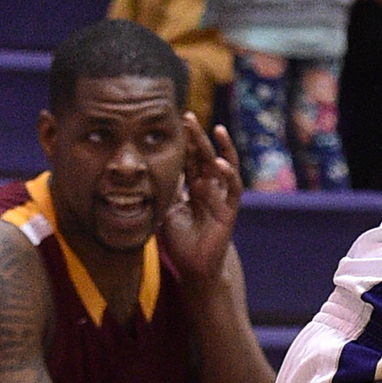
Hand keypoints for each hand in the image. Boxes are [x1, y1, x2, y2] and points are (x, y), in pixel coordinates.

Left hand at [160, 115, 241, 281]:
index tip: (176, 121)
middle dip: (198, 136)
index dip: (185, 141)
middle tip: (188, 116)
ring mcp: (222, 196)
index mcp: (195, 186)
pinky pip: (232, 188)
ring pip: (224, 165)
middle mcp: (211, 187)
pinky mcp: (230, 209)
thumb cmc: (181, 239)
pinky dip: (228, 175)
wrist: (194, 266)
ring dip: (220, 147)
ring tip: (215, 130)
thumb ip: (165, 190)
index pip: (191, 158)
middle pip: (206, 156)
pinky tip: (220, 163)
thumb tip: (148, 171)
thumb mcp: (166, 209)